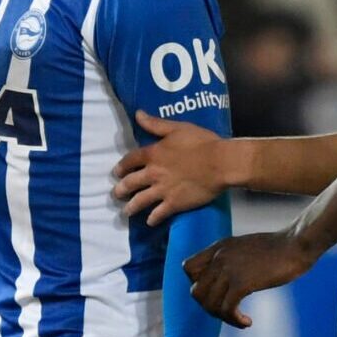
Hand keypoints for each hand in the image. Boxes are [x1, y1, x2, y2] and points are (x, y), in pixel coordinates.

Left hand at [113, 111, 232, 224]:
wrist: (220, 163)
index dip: (121, 167)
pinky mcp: (174, 203)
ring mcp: (162, 190)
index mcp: (152, 154)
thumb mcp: (178, 128)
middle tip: (116, 194)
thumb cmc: (202, 142)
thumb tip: (138, 114)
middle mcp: (152, 173)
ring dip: (131, 208)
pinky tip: (150, 222)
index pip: (129, 161)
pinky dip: (152, 219)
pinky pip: (158, 214)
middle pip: (130, 183)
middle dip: (120, 190)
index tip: (117, 173)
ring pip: (139, 201)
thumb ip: (156, 124)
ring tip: (126, 212)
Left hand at [184, 230, 313, 327]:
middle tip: (228, 310)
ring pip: (209, 304)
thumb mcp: (245, 248)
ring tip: (239, 318)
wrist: (298, 243)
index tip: (217, 291)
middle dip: (210, 306)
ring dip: (222, 317)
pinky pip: (227, 309)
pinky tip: (247, 322)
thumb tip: (224, 279)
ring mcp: (229, 270)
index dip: (198, 283)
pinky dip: (235, 320)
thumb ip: (230, 259)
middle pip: (196, 291)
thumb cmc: (279, 248)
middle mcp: (219, 257)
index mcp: (219, 247)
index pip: (188, 268)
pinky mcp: (242, 283)